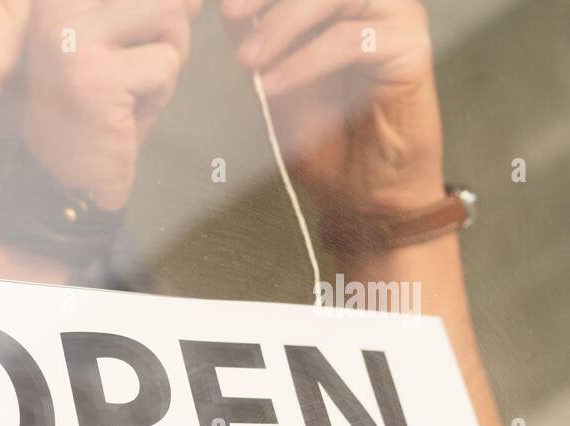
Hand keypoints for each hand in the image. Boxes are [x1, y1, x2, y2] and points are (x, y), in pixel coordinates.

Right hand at [23, 0, 202, 209]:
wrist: (70, 177)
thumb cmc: (98, 108)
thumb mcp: (123, 39)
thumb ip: (151, 4)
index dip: (165, 7)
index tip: (141, 47)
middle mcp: (58, 6)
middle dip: (170, 31)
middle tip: (136, 72)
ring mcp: (72, 38)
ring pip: (171, 13)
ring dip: (166, 58)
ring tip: (130, 90)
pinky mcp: (95, 77)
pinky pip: (166, 63)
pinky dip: (159, 95)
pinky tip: (124, 115)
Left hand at [223, 0, 444, 214]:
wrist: (362, 192)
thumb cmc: (324, 138)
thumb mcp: (276, 81)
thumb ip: (260, 41)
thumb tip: (230, 8)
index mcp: (347, 1)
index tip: (228, 3)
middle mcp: (378, 0)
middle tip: (233, 16)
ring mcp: (399, 19)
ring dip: (285, 23)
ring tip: (250, 61)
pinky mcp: (412, 49)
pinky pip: (353, 39)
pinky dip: (306, 61)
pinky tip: (274, 85)